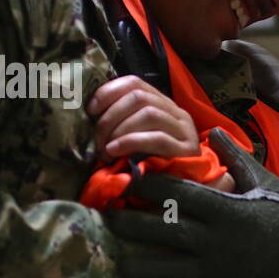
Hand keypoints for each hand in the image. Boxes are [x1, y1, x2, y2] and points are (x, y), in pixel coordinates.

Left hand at [87, 75, 234, 191]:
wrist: (183, 194)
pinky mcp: (187, 151)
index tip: (91, 110)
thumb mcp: (136, 138)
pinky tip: (115, 151)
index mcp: (164, 105)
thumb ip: (124, 121)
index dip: (109, 92)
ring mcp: (185, 131)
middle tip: (97, 138)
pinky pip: (157, 138)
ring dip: (119, 130)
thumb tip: (93, 111)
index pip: (135, 83)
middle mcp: (177, 113)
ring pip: (148, 114)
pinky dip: (130, 142)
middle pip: (139, 97)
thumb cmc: (152, 165)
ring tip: (105, 149)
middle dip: (111, 116)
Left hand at [106, 128, 278, 277]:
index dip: (144, 184)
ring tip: (108, 255)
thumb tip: (212, 130)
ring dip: (130, 262)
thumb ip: (235, 158)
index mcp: (223, 207)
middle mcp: (212, 238)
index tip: (125, 178)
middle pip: (156, 228)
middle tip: (101, 215)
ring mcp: (212, 269)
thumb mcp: (267, 183)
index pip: (174, 192)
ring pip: (158, 267)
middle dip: (124, 221)